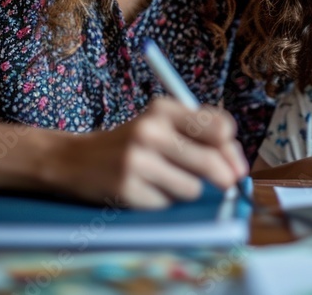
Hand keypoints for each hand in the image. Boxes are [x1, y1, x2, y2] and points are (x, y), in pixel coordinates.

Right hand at [49, 98, 247, 207]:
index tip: (234, 163)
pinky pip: (167, 203)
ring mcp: (137, 160)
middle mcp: (150, 130)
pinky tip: (146, 189)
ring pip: (192, 187)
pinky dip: (164, 201)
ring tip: (165, 179)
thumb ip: (199, 135)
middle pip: (210, 161)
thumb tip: (235, 167)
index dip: (231, 149)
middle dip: (223, 177)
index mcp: (163, 108)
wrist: (76, 159)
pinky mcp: (127, 188)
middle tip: (226, 184)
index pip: (219, 127)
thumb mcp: (161, 124)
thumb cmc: (132, 143)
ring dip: (187, 189)